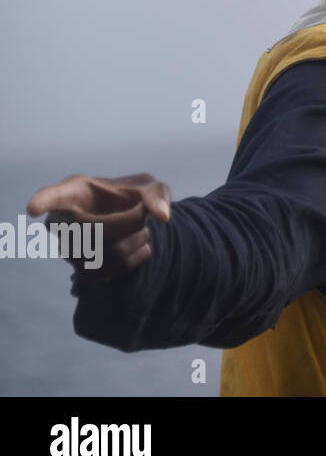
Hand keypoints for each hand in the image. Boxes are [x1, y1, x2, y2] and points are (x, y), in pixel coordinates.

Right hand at [27, 173, 171, 278]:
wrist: (130, 222)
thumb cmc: (130, 197)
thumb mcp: (146, 186)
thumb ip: (156, 193)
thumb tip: (163, 216)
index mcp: (72, 192)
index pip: (52, 197)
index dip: (43, 202)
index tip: (33, 208)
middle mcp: (62, 222)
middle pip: (95, 231)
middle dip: (130, 221)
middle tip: (142, 214)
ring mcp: (68, 249)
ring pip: (108, 253)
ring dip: (137, 239)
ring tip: (141, 228)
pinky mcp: (83, 270)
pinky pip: (114, 269)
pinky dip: (137, 256)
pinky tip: (138, 244)